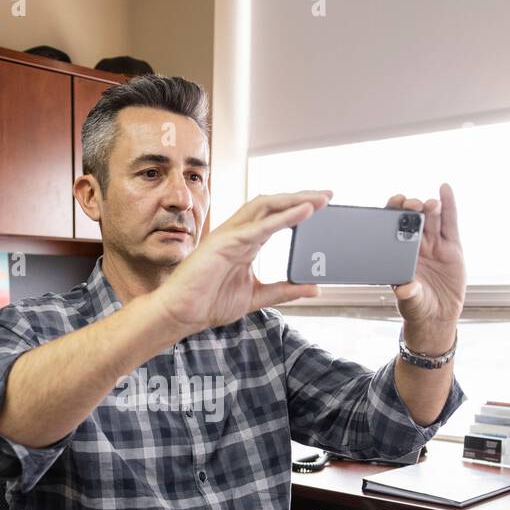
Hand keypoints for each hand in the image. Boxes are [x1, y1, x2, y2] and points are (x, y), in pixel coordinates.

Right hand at [151, 190, 331, 336]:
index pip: (275, 216)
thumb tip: (314, 288)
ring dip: (294, 200)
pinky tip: (303, 213)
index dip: (298, 208)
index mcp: (245, 243)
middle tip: (328, 195)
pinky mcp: (223, 244)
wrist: (181, 314)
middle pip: (272, 204)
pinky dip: (282, 218)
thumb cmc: (208, 302)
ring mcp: (230, 236)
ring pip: (265, 207)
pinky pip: (257, 227)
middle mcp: (238, 234)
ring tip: (319, 199)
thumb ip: (284, 291)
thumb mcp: (257, 297)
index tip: (323, 206)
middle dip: (301, 197)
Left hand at [390, 183, 466, 351]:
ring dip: (429, 207)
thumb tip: (404, 288)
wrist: (438, 315)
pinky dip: (449, 205)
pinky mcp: (452, 246)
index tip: (392, 204)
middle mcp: (414, 246)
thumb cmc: (418, 307)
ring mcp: (434, 244)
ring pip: (431, 219)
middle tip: (410, 203)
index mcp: (398, 254)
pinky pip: (450, 222)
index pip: (392, 228)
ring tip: (429, 203)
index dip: (392, 214)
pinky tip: (445, 189)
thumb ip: (409, 293)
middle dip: (410, 208)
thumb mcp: (412, 301)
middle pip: (412, 219)